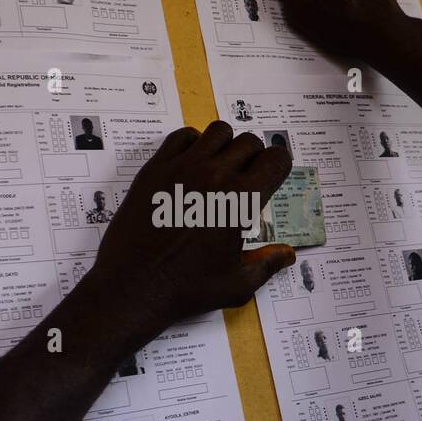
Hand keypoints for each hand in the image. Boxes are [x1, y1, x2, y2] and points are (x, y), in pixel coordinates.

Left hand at [90, 122, 295, 332]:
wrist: (134, 285)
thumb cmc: (186, 288)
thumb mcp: (236, 284)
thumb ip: (266, 264)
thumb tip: (287, 255)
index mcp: (241, 200)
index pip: (275, 160)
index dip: (279, 167)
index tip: (272, 177)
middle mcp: (215, 175)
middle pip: (249, 142)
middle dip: (254, 157)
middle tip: (246, 178)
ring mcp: (183, 167)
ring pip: (218, 132)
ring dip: (226, 145)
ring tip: (220, 167)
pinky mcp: (156, 168)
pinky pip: (182, 137)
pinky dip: (193, 143)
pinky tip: (192, 164)